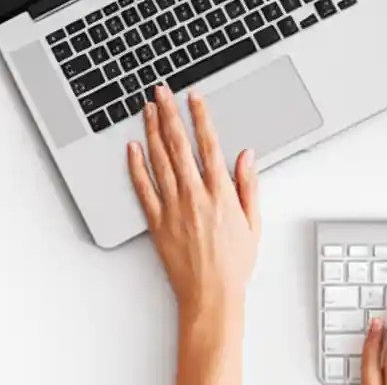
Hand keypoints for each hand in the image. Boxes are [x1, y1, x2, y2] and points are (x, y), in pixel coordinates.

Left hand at [126, 85, 260, 384]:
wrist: (210, 294)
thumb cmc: (234, 263)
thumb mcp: (253, 221)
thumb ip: (248, 185)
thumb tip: (245, 156)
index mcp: (220, 192)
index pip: (208, 144)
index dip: (200, 116)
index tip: (194, 97)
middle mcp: (194, 195)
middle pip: (178, 144)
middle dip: (169, 113)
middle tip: (161, 91)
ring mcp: (172, 207)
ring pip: (159, 160)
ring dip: (152, 130)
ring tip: (147, 109)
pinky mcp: (156, 222)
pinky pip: (143, 187)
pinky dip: (136, 166)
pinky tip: (132, 148)